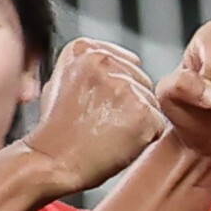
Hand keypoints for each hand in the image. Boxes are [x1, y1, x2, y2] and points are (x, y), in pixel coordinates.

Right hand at [21, 39, 164, 192]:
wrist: (52, 161)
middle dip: (130, 104)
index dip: (119, 90)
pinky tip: (118, 143)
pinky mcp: (142, 111)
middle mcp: (107, 61)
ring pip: (151, 103)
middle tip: (101, 123)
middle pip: (142, 82)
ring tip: (107, 133)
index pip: (129, 63)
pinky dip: (146, 138)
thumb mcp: (58, 82)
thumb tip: (120, 66)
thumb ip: (88, 68)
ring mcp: (126, 86)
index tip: (98, 106)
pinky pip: (158, 124)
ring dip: (138, 121)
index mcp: (85, 49)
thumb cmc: (55, 130)